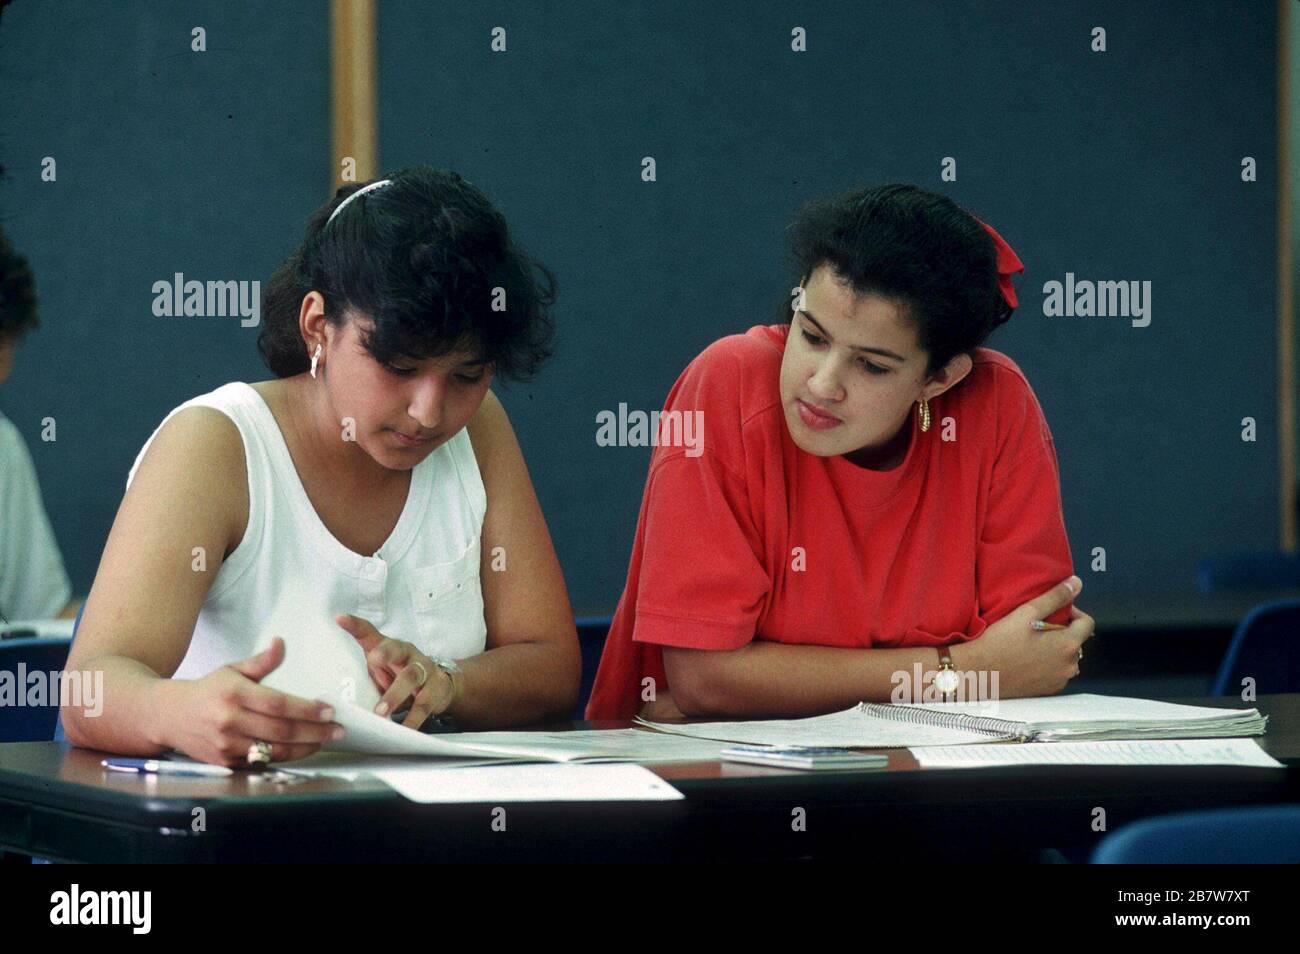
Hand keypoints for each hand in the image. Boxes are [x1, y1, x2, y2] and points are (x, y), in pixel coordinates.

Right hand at [168, 637, 342, 766]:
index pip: (278, 704)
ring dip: (304, 748)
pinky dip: (283, 757)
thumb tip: (281, 643)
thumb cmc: (208, 690)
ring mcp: (226, 744)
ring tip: (324, 741)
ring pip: (274, 750)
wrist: (168, 715)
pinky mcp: (224, 761)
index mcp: (235, 693)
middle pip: (281, 730)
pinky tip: (300, 750)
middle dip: (315, 732)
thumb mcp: (233, 670)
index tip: (329, 711)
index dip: (307, 709)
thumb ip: (261, 661)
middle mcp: (229, 720)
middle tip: (338, 730)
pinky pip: (260, 762)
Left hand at [336, 613, 455, 728]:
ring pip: (411, 677)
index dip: (356, 626)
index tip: (340, 619)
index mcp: (389, 647)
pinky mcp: (436, 688)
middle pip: (396, 650)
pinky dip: (413, 718)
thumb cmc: (401, 677)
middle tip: (373, 660)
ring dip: (395, 694)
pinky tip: (404, 728)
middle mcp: (407, 654)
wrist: (440, 686)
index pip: (370, 633)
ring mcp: (424, 669)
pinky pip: (424, 703)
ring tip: (381, 711)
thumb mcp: (381, 671)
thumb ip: (362, 677)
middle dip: (385, 654)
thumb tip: (334, 696)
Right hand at [954, 577, 1094, 698]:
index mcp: (1068, 645)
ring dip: (1055, 648)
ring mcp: (1059, 680)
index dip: (1072, 612)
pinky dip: (1048, 664)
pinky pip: (1056, 672)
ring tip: (1030, 642)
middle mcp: (1070, 666)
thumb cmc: (1000, 643)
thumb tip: (1076, 583)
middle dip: (1061, 631)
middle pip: (1076, 640)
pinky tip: (1027, 658)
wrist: (979, 673)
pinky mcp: (1048, 690)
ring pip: (1066, 657)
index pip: (1087, 623)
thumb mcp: (1027, 613)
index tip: (1052, 611)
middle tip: (1036, 626)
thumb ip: (1055, 597)